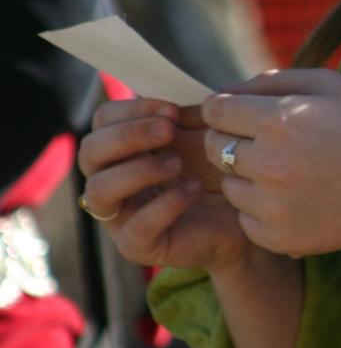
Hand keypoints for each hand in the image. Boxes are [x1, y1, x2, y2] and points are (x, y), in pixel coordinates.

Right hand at [78, 97, 251, 272]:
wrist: (243, 221)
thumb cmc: (215, 175)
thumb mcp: (200, 137)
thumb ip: (182, 117)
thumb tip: (175, 101)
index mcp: (119, 151)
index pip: (102, 121)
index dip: (133, 109)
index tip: (173, 110)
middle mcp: (109, 182)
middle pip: (89, 152)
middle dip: (129, 136)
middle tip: (169, 131)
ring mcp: (119, 217)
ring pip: (100, 190)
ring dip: (139, 169)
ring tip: (177, 164)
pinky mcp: (138, 246)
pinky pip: (136, 226)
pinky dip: (165, 204)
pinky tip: (191, 189)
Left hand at [201, 68, 340, 256]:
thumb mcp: (330, 86)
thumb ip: (274, 79)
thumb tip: (227, 89)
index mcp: (278, 120)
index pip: (214, 111)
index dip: (224, 110)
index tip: (242, 115)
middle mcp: (269, 164)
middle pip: (213, 147)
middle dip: (230, 141)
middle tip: (265, 145)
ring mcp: (272, 205)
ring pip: (228, 185)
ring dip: (247, 178)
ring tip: (288, 174)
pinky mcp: (278, 237)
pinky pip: (245, 219)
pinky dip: (262, 211)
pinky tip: (294, 200)